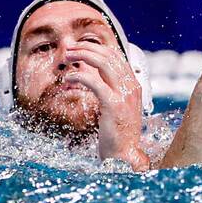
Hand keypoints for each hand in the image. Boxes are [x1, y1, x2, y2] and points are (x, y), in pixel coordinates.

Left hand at [61, 41, 146, 169]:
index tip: (79, 47)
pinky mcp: (114, 105)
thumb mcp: (114, 106)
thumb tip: (88, 70)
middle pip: (109, 56)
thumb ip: (106, 88)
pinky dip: (79, 76)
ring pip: (103, 63)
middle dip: (87, 48)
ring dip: (83, 56)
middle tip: (70, 49)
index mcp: (134, 85)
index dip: (96, 48)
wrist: (125, 155)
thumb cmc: (118, 134)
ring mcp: (125, 95)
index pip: (116, 56)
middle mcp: (132, 86)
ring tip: (68, 57)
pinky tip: (69, 78)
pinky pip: (94, 82)